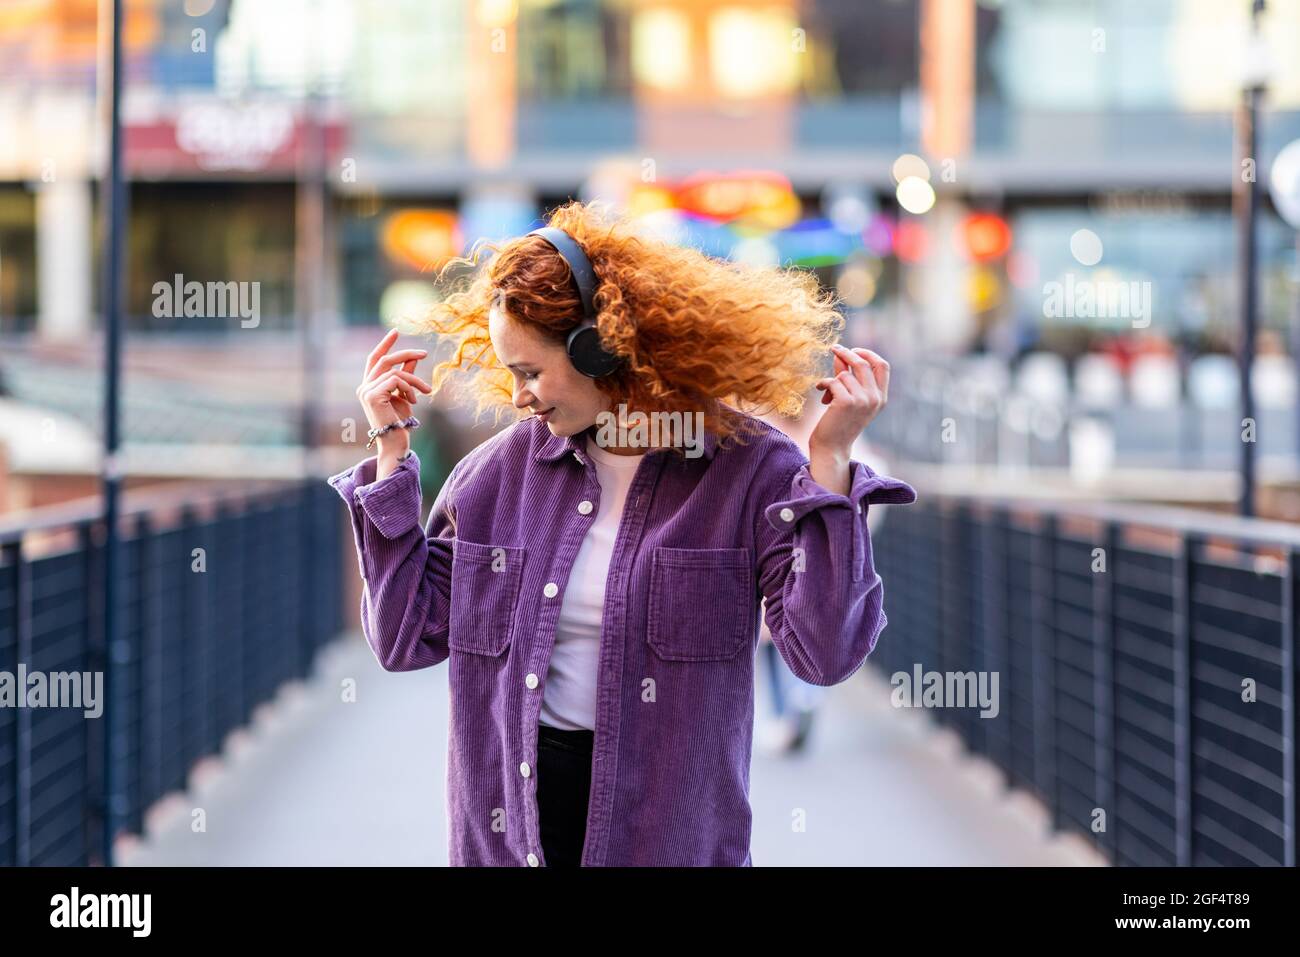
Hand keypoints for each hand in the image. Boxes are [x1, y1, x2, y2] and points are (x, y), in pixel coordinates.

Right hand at [357, 328, 431, 453]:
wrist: (396, 442)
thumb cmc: (400, 422)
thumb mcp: (404, 394)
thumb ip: (405, 376)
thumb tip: (413, 359)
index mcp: (369, 386)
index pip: (374, 359)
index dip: (384, 344)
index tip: (396, 331)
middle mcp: (363, 387)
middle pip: (384, 360)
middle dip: (405, 353)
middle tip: (423, 353)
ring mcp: (366, 391)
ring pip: (394, 371)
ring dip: (414, 380)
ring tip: (425, 391)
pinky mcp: (372, 395)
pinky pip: (396, 380)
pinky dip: (409, 387)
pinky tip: (414, 401)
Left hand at [809, 344, 889, 456]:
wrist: (832, 447)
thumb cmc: (839, 422)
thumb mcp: (849, 398)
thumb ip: (848, 376)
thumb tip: (841, 354)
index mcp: (881, 398)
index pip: (883, 366)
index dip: (869, 354)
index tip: (854, 350)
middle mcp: (875, 399)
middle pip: (863, 364)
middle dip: (847, 353)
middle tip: (834, 348)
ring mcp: (862, 400)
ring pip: (844, 374)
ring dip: (832, 380)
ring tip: (827, 393)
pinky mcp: (847, 402)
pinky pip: (833, 381)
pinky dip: (824, 384)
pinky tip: (821, 392)